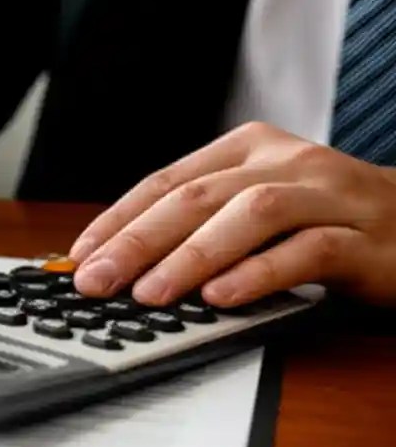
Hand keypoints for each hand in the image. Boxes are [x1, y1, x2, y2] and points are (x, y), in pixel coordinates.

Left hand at [67, 122, 395, 307]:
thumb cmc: (328, 222)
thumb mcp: (258, 211)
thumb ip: (201, 226)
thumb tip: (121, 264)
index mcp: (250, 148)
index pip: (167, 181)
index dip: (118, 220)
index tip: (79, 257)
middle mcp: (287, 162)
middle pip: (198, 196)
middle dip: (138, 241)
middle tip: (96, 279)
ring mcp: (330, 195)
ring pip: (251, 215)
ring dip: (193, 256)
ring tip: (151, 293)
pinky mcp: (367, 238)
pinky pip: (307, 251)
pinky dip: (259, 273)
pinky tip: (221, 297)